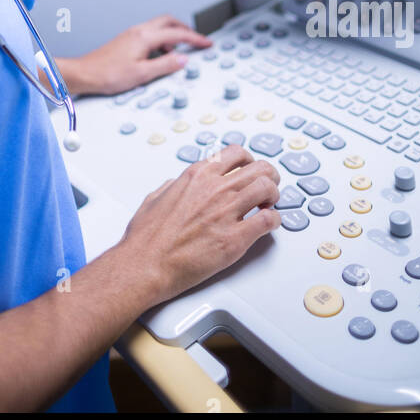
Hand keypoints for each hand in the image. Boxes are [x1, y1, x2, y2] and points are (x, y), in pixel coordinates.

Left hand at [59, 15, 212, 96]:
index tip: (206, 43)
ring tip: (178, 52)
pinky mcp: (126, 40)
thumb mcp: (142, 74)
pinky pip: (149, 35)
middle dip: (185, 29)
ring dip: (172, 35)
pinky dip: (160, 41)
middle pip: (168, 21)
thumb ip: (165, 66)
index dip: (195, 38)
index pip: (177, 33)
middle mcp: (138, 31)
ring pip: (158, 27)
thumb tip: (183, 59)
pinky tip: (159, 56)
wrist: (85, 73)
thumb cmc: (107, 74)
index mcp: (144, 37)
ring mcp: (131, 34)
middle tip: (196, 40)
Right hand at [118, 145, 281, 305]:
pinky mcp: (234, 239)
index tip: (251, 171)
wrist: (145, 265)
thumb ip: (173, 186)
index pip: (236, 154)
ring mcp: (226, 212)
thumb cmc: (146, 238)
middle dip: (269, 176)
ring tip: (270, 205)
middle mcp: (214, 188)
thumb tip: (179, 184)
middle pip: (259, 168)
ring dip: (274, 196)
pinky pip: (268, 220)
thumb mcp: (155, 197)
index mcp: (197, 175)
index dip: (249, 162)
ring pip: (267, 188)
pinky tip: (268, 225)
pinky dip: (274, 220)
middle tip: (268, 187)